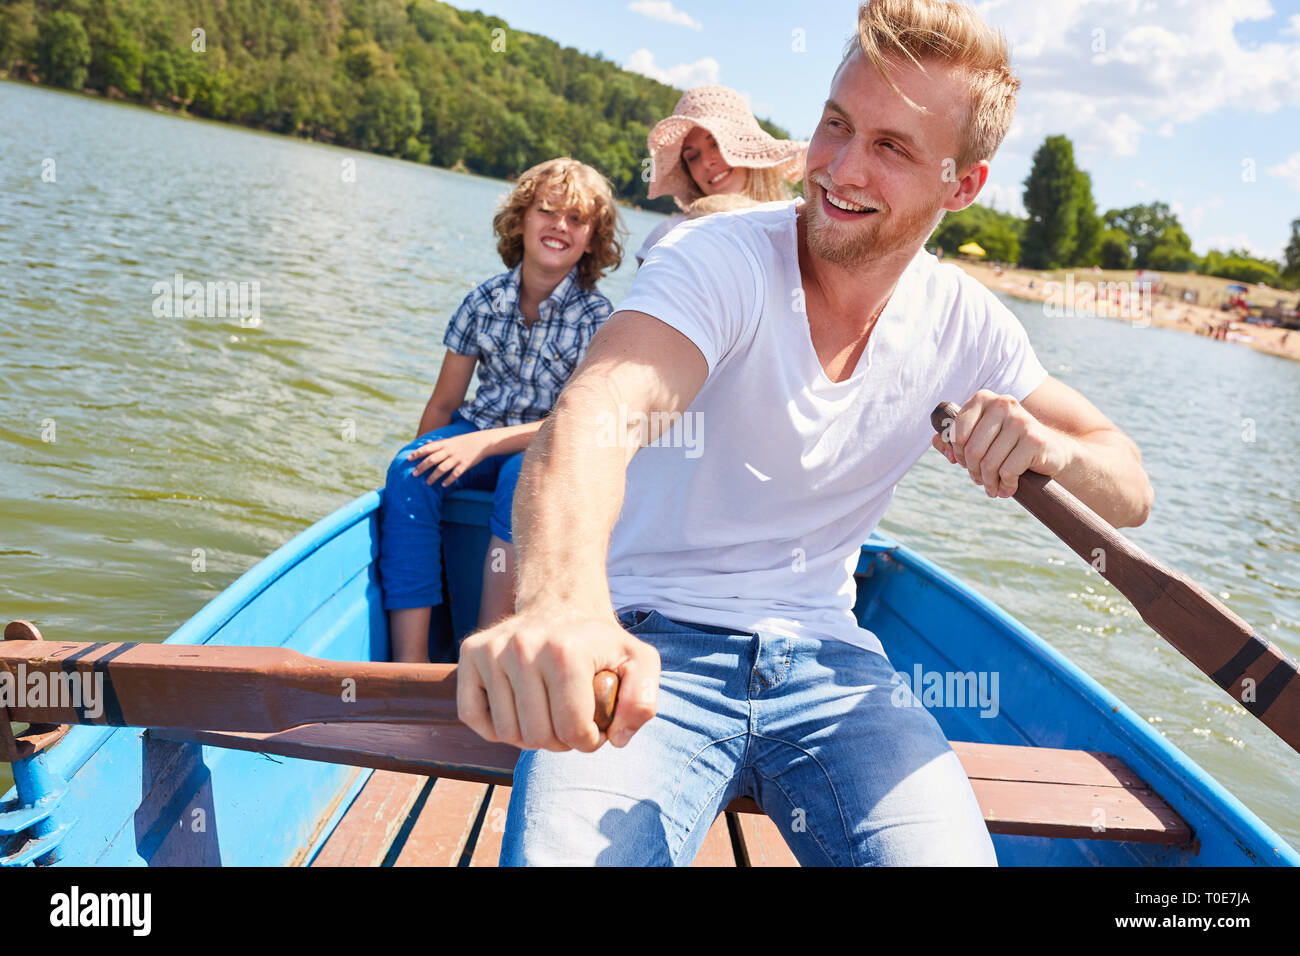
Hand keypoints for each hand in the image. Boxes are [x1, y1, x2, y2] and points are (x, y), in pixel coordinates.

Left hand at [408, 431, 495, 485]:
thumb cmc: (464, 441)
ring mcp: (457, 458)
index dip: (417, 453)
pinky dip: (449, 480)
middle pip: (432, 460)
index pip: (428, 448)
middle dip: (422, 467)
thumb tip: (425, 443)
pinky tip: (443, 485)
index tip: (408, 459)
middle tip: (413, 474)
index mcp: (444, 444)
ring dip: (433, 477)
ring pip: (442, 468)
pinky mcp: (465, 465)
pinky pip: (455, 474)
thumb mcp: (450, 440)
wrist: (482, 442)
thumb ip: (437, 443)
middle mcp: (449, 451)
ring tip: (427, 483)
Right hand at [457, 607, 660, 752]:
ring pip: (507, 732)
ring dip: (530, 736)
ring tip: (549, 715)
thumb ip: (642, 701)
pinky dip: (496, 727)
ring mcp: (492, 650)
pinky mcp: (470, 654)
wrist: (560, 602)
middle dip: (561, 742)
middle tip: (572, 722)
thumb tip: (616, 737)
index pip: (573, 730)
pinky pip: (473, 716)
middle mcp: (523, 647)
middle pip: (538, 737)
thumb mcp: (638, 661)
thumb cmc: (599, 641)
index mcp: (566, 651)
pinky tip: (519, 711)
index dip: (590, 740)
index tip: (595, 726)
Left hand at [930, 390, 1075, 497]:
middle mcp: (1004, 404)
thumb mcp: (982, 440)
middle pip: (972, 450)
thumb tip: (935, 440)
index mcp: (985, 399)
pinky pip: (1007, 471)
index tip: (963, 462)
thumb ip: (955, 439)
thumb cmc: (1010, 446)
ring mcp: (1021, 421)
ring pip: (989, 463)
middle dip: (973, 471)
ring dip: (989, 483)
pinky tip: (1009, 488)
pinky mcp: (1035, 440)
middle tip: (979, 480)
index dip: (957, 452)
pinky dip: (1006, 486)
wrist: (1053, 452)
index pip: (957, 431)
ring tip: (993, 487)